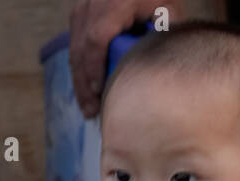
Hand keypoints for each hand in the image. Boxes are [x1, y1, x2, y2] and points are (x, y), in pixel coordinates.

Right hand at [70, 0, 178, 117]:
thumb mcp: (165, 7)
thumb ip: (163, 32)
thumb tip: (157, 65)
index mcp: (112, 6)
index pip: (96, 41)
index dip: (94, 69)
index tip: (99, 92)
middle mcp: (89, 8)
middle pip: (79, 53)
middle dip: (83, 86)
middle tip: (91, 112)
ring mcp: (79, 12)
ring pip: (73, 53)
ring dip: (79, 82)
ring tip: (88, 107)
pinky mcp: (76, 17)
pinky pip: (74, 48)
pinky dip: (80, 70)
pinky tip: (87, 89)